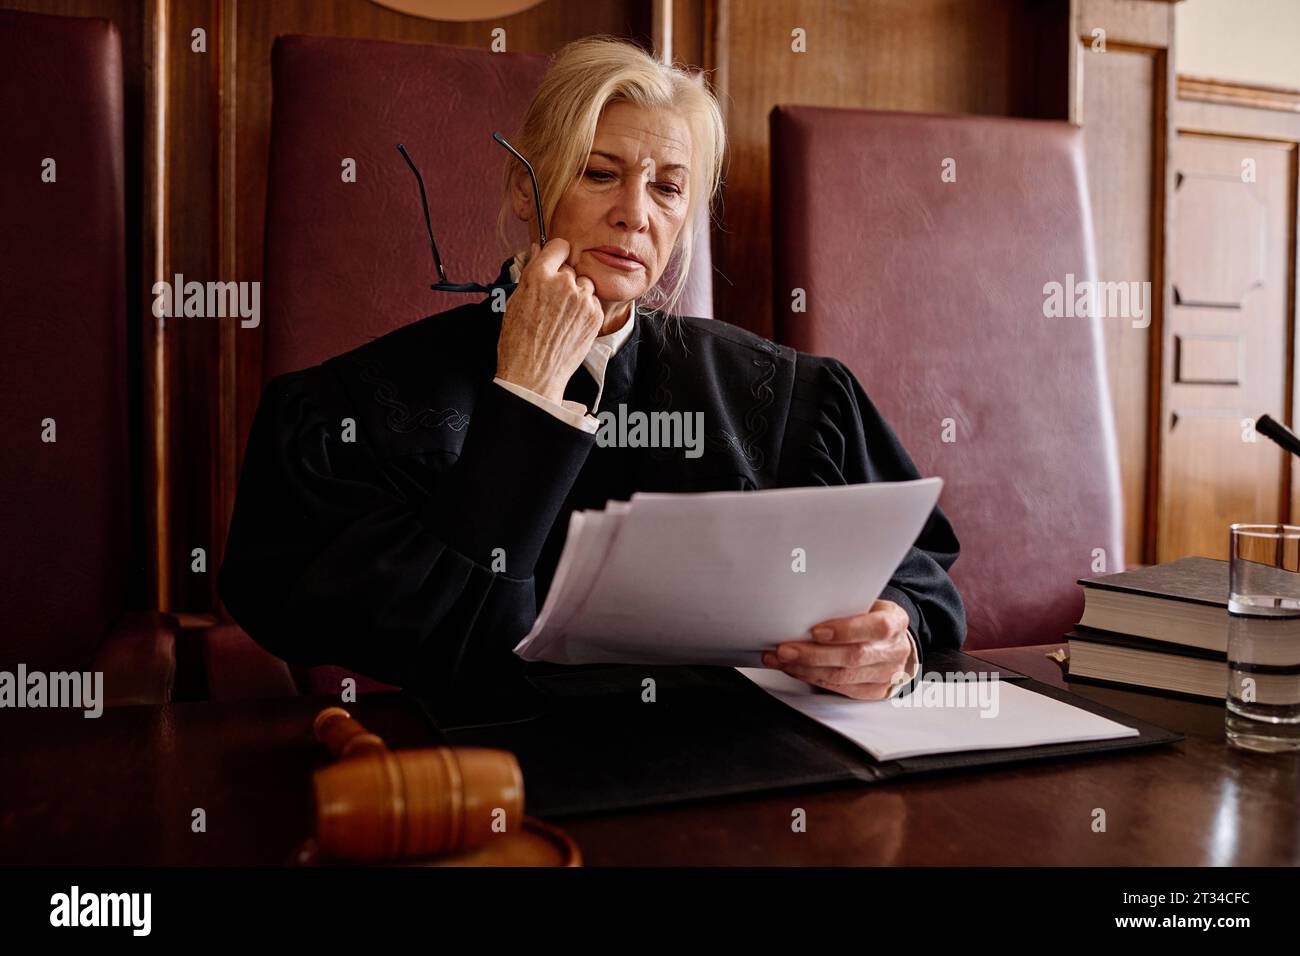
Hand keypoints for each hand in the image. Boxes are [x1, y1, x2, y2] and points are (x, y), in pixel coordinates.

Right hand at [495, 238, 603, 403]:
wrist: (534, 374)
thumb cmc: (518, 340)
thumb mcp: (516, 301)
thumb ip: (531, 272)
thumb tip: (537, 249)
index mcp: (539, 275)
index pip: (559, 246)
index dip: (556, 255)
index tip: (555, 262)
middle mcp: (563, 283)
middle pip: (570, 269)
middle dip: (563, 281)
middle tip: (552, 303)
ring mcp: (582, 299)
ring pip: (584, 285)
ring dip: (576, 295)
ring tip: (561, 317)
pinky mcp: (595, 315)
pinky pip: (593, 302)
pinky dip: (585, 311)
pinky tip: (570, 326)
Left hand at [762, 599, 915, 699]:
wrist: (895, 644)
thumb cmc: (874, 619)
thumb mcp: (869, 604)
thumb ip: (847, 604)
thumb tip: (808, 601)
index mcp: (895, 622)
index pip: (876, 627)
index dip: (846, 630)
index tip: (816, 631)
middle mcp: (894, 651)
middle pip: (852, 657)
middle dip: (813, 654)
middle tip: (785, 649)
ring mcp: (885, 675)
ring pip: (842, 677)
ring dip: (805, 669)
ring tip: (781, 660)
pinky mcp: (873, 692)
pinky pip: (838, 689)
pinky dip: (812, 678)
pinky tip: (794, 669)